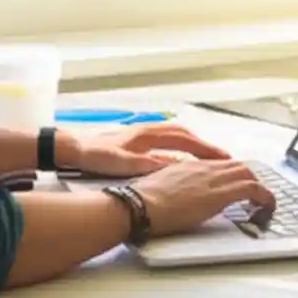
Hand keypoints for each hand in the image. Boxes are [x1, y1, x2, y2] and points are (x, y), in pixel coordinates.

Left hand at [71, 123, 230, 176]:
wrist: (73, 148)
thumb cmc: (94, 154)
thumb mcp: (122, 163)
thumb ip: (147, 164)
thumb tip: (173, 167)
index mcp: (147, 133)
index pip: (184, 139)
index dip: (205, 148)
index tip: (222, 158)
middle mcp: (148, 131)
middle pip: (185, 135)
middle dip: (205, 146)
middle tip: (224, 159)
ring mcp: (143, 136)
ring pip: (177, 139)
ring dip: (194, 147)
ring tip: (211, 160)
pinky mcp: (137, 144)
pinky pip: (166, 145)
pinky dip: (180, 151)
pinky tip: (184, 162)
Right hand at [130, 159, 275, 236]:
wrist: (139, 206)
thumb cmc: (142, 202)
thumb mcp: (161, 188)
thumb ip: (175, 187)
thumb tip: (179, 197)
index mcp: (188, 165)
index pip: (220, 164)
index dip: (233, 174)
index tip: (237, 186)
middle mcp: (203, 167)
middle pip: (238, 165)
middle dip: (250, 180)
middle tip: (254, 197)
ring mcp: (213, 178)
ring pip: (248, 173)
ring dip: (259, 189)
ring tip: (262, 205)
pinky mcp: (221, 194)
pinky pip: (253, 189)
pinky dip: (265, 198)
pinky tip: (266, 209)